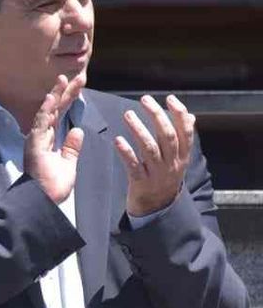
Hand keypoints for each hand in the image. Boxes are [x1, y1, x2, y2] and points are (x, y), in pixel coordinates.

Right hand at [24, 74, 85, 203]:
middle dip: (66, 92)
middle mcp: (41, 136)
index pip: (61, 114)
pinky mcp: (34, 145)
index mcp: (49, 140)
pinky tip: (52, 97)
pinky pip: (40, 123)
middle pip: (55, 109)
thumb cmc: (52, 188)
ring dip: (56, 95)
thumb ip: (71, 148)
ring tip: (64, 79)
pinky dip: (46, 110)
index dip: (70, 98)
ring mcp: (36, 139)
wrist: (42, 202)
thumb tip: (77, 131)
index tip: (79, 85)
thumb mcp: (68, 165)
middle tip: (78, 76)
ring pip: (46, 112)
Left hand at [115, 94, 194, 216]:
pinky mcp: (141, 183)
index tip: (169, 98)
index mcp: (183, 156)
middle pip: (167, 136)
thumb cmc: (165, 177)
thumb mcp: (179, 159)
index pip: (186, 132)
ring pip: (151, 149)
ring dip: (139, 129)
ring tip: (128, 115)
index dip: (179, 114)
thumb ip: (182, 138)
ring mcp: (157, 174)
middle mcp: (172, 164)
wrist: (157, 209)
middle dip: (157, 116)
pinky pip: (134, 166)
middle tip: (145, 100)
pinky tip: (118, 140)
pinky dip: (126, 152)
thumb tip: (190, 116)